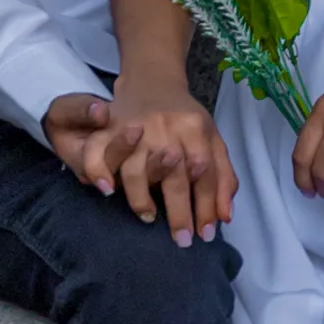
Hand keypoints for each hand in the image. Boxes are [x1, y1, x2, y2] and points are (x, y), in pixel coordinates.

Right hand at [109, 95, 238, 245]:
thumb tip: (225, 218)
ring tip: (150, 218)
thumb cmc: (186, 120)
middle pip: (175, 176)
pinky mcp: (108, 128)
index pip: (205, 173)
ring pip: (136, 170)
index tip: (206, 234)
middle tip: (182, 241)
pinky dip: (99, 172)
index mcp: (195, 128)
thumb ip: (223, 178)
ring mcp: (135, 127)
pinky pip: (98, 153)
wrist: (153, 82)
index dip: (207, 205)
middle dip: (180, 213)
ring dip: (142, 199)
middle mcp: (165, 128)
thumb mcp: (212, 141)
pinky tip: (107, 191)